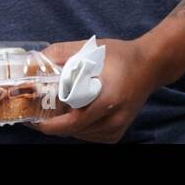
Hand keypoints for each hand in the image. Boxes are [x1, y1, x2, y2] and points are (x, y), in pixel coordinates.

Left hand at [25, 38, 161, 142]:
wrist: (151, 66)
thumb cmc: (121, 56)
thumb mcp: (91, 49)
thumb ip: (62, 53)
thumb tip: (33, 61)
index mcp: (107, 99)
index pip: (72, 123)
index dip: (49, 125)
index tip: (33, 119)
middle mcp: (113, 119)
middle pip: (73, 131)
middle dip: (53, 124)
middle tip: (38, 111)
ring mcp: (117, 129)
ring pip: (80, 135)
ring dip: (65, 126)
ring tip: (54, 110)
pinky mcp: (117, 133)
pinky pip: (89, 135)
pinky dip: (78, 128)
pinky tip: (75, 113)